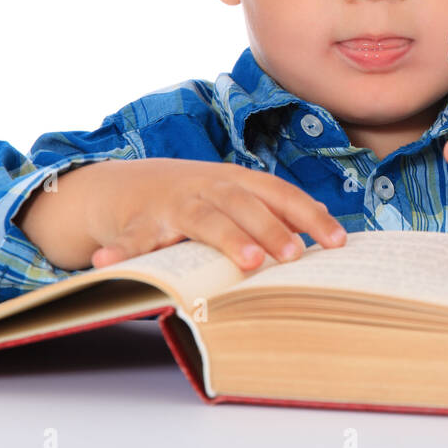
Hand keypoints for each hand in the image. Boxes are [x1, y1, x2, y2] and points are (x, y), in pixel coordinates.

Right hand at [85, 159, 347, 269]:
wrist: (130, 184)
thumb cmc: (200, 197)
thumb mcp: (237, 196)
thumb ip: (277, 210)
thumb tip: (327, 224)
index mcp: (238, 182)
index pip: (281, 195)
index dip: (309, 216)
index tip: (338, 242)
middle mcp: (208, 187)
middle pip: (244, 205)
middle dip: (271, 229)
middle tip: (294, 256)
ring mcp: (173, 204)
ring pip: (203, 221)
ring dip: (227, 239)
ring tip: (248, 262)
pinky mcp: (139, 224)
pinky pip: (133, 241)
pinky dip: (123, 254)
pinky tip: (110, 265)